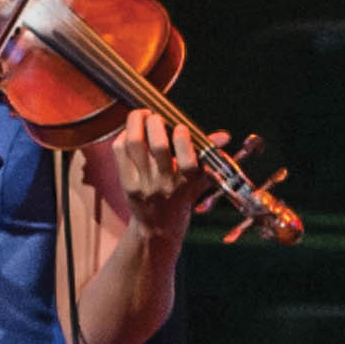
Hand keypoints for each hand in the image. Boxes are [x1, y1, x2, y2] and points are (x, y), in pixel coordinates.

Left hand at [108, 109, 222, 240]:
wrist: (158, 228)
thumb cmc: (181, 198)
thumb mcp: (199, 182)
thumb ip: (209, 158)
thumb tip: (224, 136)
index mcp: (187, 183)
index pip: (188, 160)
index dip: (183, 137)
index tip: (181, 127)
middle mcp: (165, 184)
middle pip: (159, 146)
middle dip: (156, 123)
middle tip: (156, 116)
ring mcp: (144, 184)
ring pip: (135, 144)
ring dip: (137, 122)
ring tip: (142, 115)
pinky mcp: (127, 184)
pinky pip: (120, 151)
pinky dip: (123, 135)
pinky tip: (130, 132)